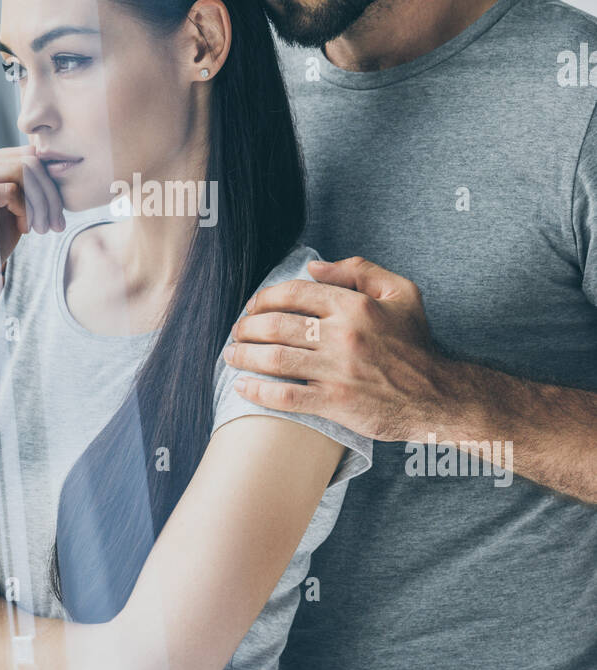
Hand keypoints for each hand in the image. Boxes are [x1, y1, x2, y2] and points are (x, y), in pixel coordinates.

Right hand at [0, 147, 65, 306]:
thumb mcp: (12, 210)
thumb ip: (26, 186)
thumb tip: (56, 166)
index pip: (28, 155)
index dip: (50, 183)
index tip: (57, 214)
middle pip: (29, 161)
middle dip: (50, 194)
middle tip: (56, 224)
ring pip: (23, 172)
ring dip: (41, 204)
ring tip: (43, 228)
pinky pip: (11, 192)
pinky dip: (26, 212)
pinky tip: (25, 230)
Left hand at [224, 256, 446, 441]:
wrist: (438, 396)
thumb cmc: (416, 344)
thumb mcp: (401, 293)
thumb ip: (359, 270)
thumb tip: (314, 266)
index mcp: (355, 305)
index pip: (295, 293)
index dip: (265, 298)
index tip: (253, 306)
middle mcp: (343, 335)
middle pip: (277, 325)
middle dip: (247, 327)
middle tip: (237, 332)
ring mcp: (337, 371)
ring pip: (276, 359)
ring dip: (245, 356)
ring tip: (231, 355)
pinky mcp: (336, 403)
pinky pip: (287, 396)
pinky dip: (259, 391)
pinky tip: (243, 387)